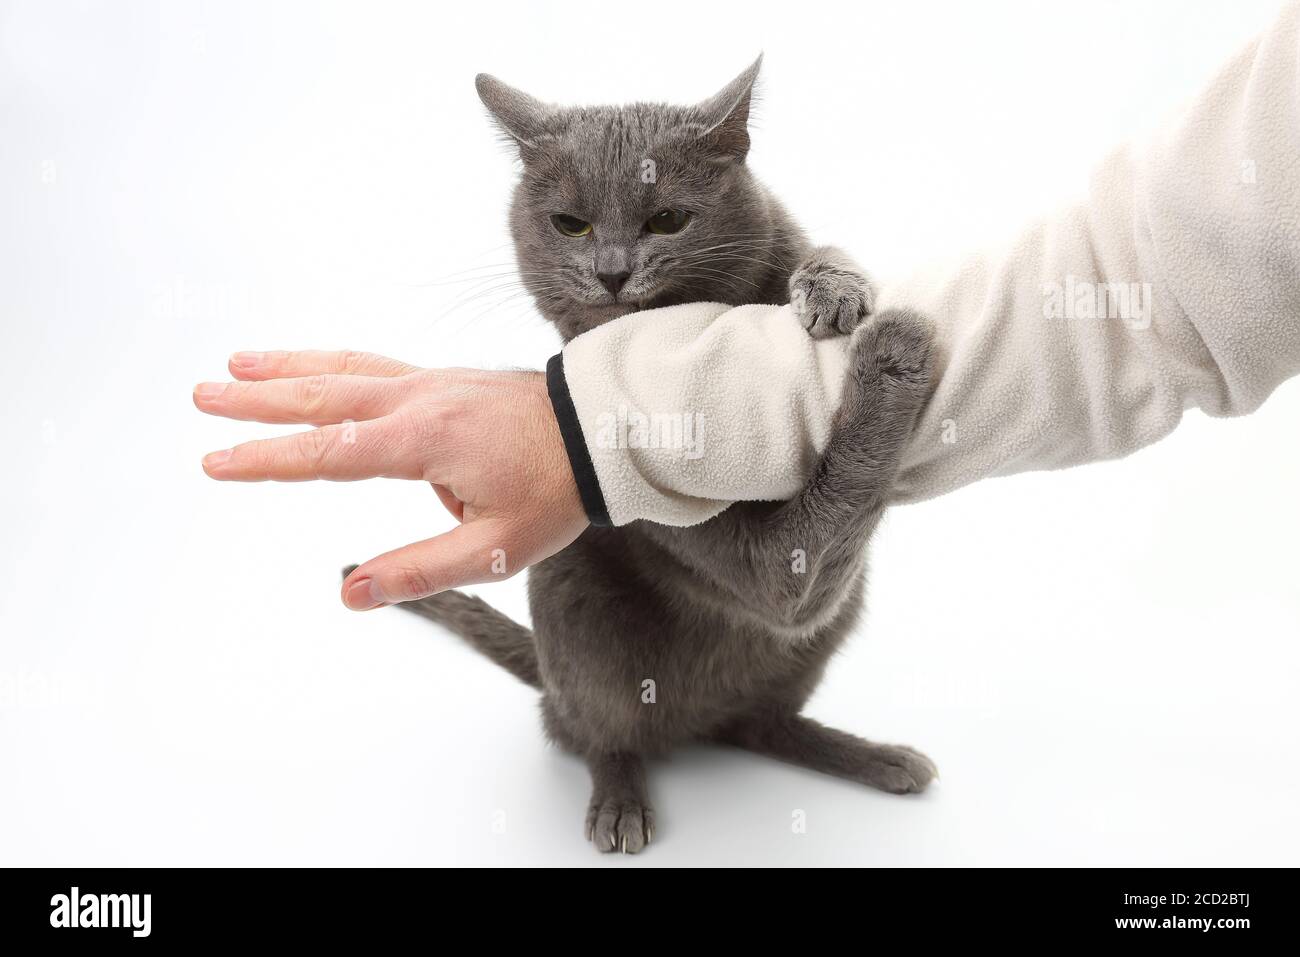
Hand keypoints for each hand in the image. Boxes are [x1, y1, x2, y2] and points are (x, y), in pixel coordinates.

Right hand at [194, 350, 587, 609]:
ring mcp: (431, 382)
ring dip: (286, 368)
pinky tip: (314, 365)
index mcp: (425, 441)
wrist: (605, 430)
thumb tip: (351, 593)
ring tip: (236, 364)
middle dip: (258, 401)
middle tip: (202, 396)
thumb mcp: (496, 548)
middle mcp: (419, 401)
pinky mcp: (443, 379)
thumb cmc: (557, 489)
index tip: (216, 461)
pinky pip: (373, 362)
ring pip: (344, 368)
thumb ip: (421, 570)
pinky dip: (331, 359)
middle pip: (323, 396)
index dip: (268, 459)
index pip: (328, 453)